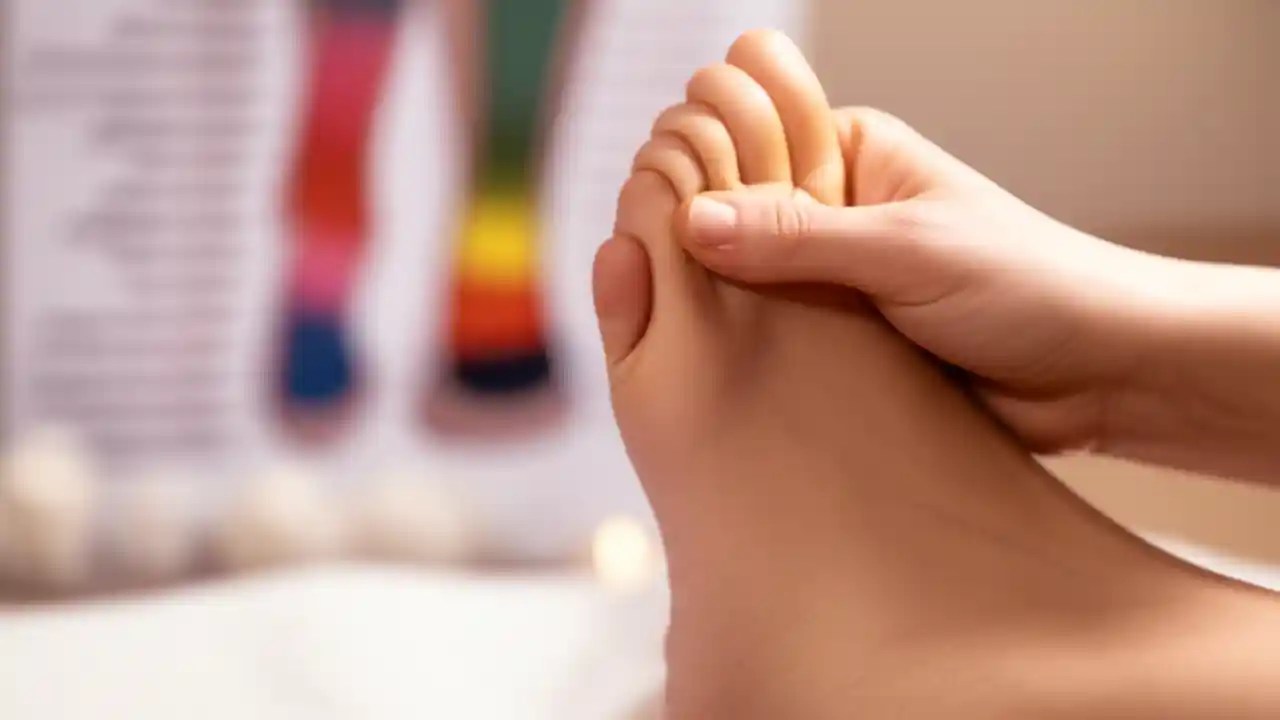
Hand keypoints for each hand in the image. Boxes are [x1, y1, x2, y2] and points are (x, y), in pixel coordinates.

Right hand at [677, 106, 1178, 453]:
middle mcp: (830, 207)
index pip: (742, 124)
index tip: (675, 193)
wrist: (1101, 372)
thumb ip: (797, 236)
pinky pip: (768, 335)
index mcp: (851, 152)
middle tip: (677, 269)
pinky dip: (742, 346)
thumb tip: (690, 218)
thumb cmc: (1029, 284)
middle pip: (727, 200)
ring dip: (716, 296)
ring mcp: (828, 276)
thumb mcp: (907, 249)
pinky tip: (717, 365)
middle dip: (695, 228)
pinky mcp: (834, 339)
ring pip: (739, 275)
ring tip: (688, 326)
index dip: (701, 150)